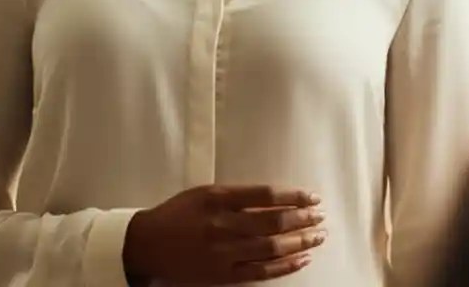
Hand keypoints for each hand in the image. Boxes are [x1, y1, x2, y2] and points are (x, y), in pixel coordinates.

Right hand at [122, 184, 326, 283]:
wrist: (147, 245)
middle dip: (303, 218)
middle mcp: (222, 225)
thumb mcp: (202, 194)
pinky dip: (286, 265)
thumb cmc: (176, 214)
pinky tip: (302, 258)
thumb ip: (236, 195)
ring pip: (272, 247)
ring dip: (301, 241)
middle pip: (274, 222)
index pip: (266, 195)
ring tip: (318, 236)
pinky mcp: (223, 275)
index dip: (294, 196)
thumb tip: (276, 200)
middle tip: (320, 216)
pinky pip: (262, 272)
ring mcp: (224, 253)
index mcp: (217, 199)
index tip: (311, 196)